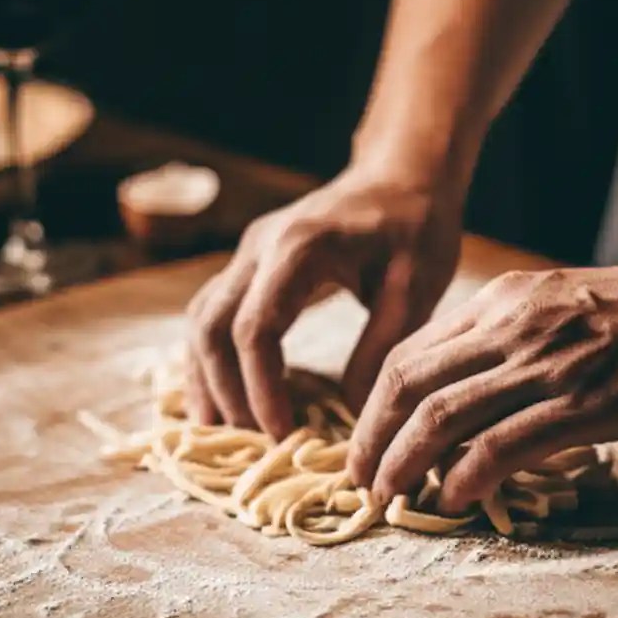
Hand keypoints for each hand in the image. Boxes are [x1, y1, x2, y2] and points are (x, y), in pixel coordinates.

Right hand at [185, 167, 464, 439]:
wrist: (403, 176)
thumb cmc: (416, 228)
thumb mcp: (416, 288)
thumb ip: (381, 348)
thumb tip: (351, 415)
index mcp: (298, 249)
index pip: (255, 330)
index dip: (261, 389)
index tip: (283, 434)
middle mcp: (259, 247)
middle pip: (212, 327)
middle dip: (225, 390)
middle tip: (253, 440)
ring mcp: (247, 253)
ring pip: (201, 319)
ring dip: (204, 376)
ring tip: (221, 429)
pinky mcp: (249, 264)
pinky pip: (211, 312)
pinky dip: (210, 356)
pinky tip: (223, 395)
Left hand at [347, 241, 617, 512]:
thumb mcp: (566, 305)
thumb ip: (516, 337)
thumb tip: (475, 389)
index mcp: (504, 300)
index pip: (409, 351)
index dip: (373, 403)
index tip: (367, 440)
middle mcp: (512, 323)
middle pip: (405, 381)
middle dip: (369, 435)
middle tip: (360, 477)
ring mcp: (546, 361)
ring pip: (439, 414)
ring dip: (401, 461)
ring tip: (386, 495)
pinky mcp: (585, 400)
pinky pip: (502, 442)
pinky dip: (464, 474)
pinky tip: (453, 497)